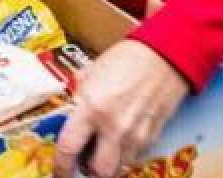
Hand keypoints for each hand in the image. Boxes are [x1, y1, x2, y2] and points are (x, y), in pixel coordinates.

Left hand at [53, 40, 188, 177]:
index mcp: (91, 107)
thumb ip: (80, 94)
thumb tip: (72, 107)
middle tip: (83, 163)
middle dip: (88, 172)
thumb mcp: (91, 72)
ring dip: (108, 166)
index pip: (69, 148)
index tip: (58, 171)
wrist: (164, 56)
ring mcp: (135, 135)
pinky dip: (125, 156)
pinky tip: (121, 142)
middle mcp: (112, 127)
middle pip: (98, 171)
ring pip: (119, 169)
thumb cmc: (125, 59)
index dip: (60, 166)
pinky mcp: (153, 137)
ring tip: (103, 152)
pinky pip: (135, 158)